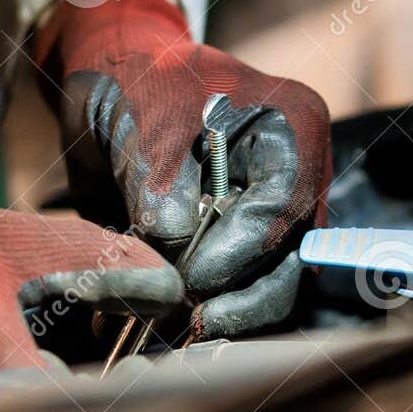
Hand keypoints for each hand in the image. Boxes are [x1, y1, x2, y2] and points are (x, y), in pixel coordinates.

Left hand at [36, 0, 331, 338]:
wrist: (114, 77)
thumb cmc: (135, 82)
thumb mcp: (145, 129)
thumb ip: (163, 198)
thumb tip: (175, 272)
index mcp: (292, 130)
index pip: (281, 211)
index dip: (235, 257)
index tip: (185, 283)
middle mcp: (298, 176)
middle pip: (294, 260)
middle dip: (244, 300)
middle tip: (192, 324)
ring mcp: (277, 212)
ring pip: (276, 285)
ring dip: (231, 315)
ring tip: (181, 333)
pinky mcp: (247, 241)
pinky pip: (245, 288)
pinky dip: (212, 310)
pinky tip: (172, 326)